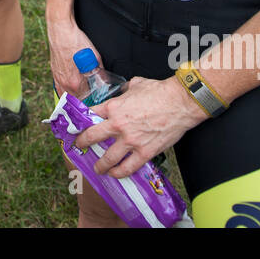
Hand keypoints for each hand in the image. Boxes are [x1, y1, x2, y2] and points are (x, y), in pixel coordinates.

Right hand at [47, 18, 96, 98]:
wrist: (61, 31)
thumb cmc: (76, 42)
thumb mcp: (95, 57)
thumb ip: (99, 72)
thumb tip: (103, 80)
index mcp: (75, 82)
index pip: (86, 98)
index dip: (93, 99)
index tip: (98, 99)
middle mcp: (64, 83)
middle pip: (76, 98)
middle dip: (84, 99)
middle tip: (92, 99)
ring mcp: (57, 78)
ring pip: (66, 95)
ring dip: (74, 96)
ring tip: (82, 96)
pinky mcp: (54, 72)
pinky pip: (59, 88)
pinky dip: (65, 91)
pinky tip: (71, 89)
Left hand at [73, 75, 206, 177]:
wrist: (180, 102)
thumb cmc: (160, 91)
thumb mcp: (135, 84)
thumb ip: (125, 91)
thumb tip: (123, 92)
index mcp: (114, 107)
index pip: (91, 115)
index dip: (83, 121)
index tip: (79, 126)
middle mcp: (118, 125)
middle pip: (92, 137)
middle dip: (83, 143)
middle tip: (79, 147)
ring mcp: (131, 141)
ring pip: (108, 158)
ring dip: (100, 165)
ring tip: (97, 168)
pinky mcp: (144, 152)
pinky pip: (128, 167)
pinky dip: (119, 173)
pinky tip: (114, 174)